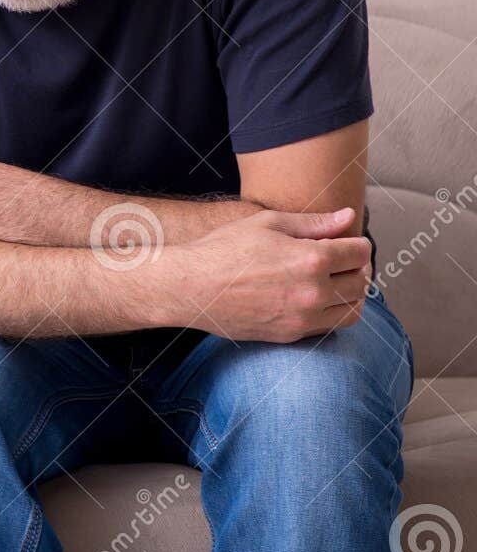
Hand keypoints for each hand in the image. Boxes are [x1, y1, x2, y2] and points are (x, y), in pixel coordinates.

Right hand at [164, 207, 372, 341]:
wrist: (189, 287)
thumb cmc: (223, 249)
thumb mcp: (267, 224)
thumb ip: (314, 222)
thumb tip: (349, 216)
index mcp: (311, 259)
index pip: (360, 253)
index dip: (356, 243)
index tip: (345, 241)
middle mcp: (313, 292)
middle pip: (361, 282)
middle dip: (356, 268)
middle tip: (340, 260)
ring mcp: (302, 317)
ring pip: (354, 311)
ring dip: (351, 295)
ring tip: (334, 282)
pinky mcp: (291, 335)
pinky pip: (329, 327)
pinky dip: (332, 312)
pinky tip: (314, 298)